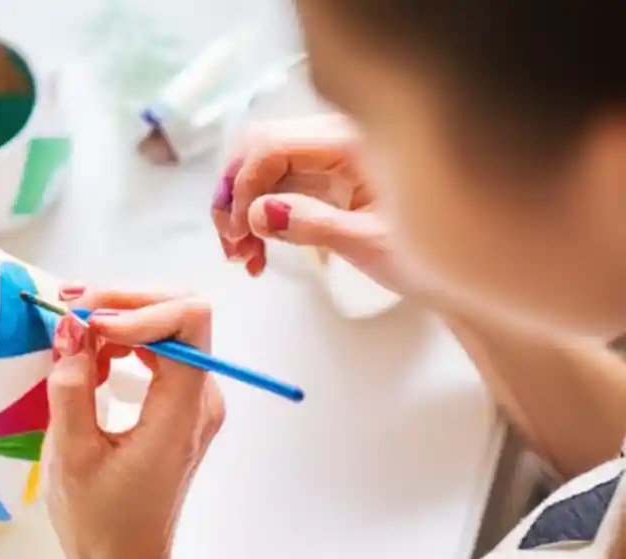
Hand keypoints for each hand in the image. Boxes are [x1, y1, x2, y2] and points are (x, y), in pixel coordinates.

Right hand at [43, 288, 225, 558]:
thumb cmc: (99, 523)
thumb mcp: (71, 455)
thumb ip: (71, 386)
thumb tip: (70, 326)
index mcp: (182, 412)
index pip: (187, 320)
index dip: (138, 307)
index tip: (86, 322)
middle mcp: (201, 398)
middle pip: (181, 313)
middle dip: (125, 301)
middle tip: (69, 307)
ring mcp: (194, 402)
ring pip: (170, 326)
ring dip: (120, 317)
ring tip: (69, 332)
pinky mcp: (180, 407)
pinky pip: (160, 351)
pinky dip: (123, 340)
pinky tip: (86, 357)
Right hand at [211, 113, 426, 297]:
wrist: (475, 269)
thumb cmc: (441, 256)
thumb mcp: (374, 244)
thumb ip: (314, 225)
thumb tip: (260, 212)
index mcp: (356, 142)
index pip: (274, 144)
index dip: (245, 186)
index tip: (240, 231)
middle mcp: (340, 139)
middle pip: (260, 148)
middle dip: (235, 194)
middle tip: (232, 244)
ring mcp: (333, 158)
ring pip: (263, 170)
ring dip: (242, 210)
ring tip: (243, 257)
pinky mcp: (330, 179)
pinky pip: (279, 188)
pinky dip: (260, 217)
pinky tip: (259, 252)